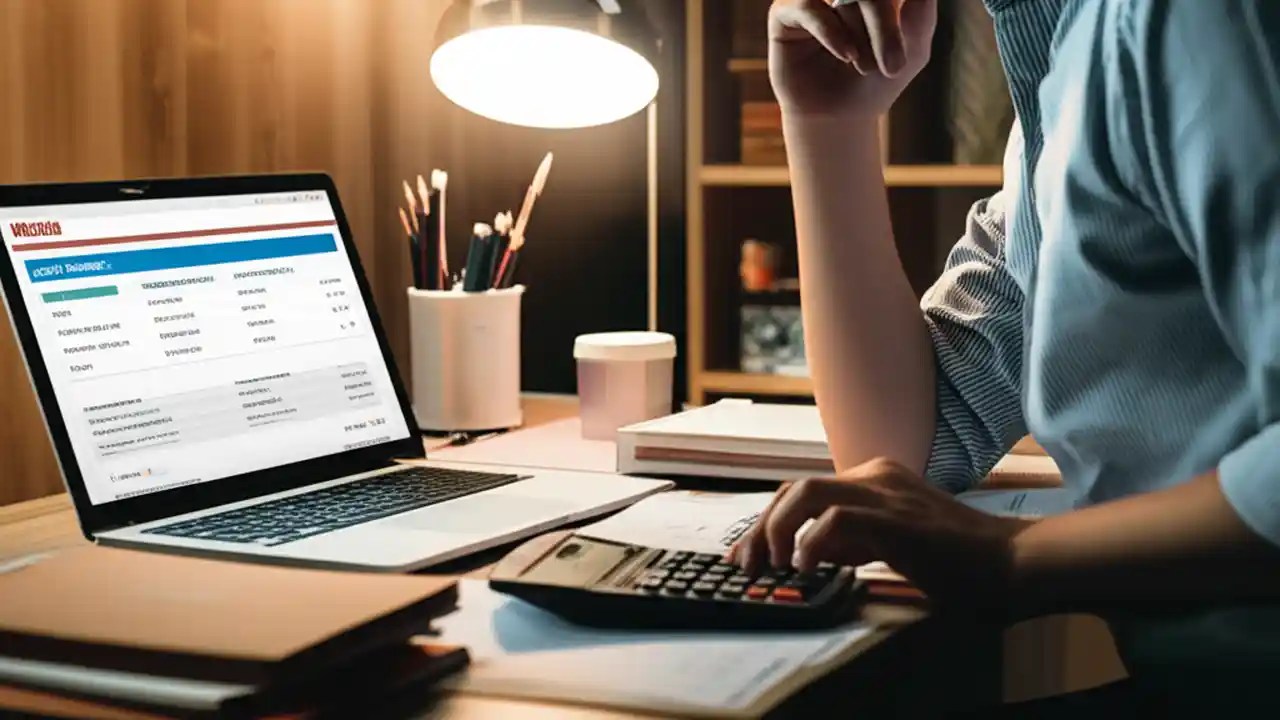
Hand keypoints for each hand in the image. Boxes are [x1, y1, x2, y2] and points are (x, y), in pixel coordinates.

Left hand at [727, 458, 1030, 611]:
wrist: (1013, 564)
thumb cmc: (959, 561)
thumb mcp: (890, 543)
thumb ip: (852, 539)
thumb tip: (810, 550)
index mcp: (874, 478)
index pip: (802, 490)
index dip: (766, 522)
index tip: (745, 556)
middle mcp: (876, 476)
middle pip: (794, 487)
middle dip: (760, 528)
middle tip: (747, 566)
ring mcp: (888, 494)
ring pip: (808, 491)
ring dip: (778, 529)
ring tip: (777, 565)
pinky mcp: (899, 519)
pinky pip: (839, 518)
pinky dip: (812, 542)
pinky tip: (808, 566)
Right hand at [769, 0, 936, 116]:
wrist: (837, 119)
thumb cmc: (874, 83)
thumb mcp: (911, 51)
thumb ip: (921, 13)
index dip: (890, 15)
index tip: (905, 39)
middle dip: (885, 27)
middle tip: (894, 66)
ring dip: (863, 35)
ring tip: (864, 66)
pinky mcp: (784, 13)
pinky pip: (809, 7)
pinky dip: (832, 32)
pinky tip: (846, 55)